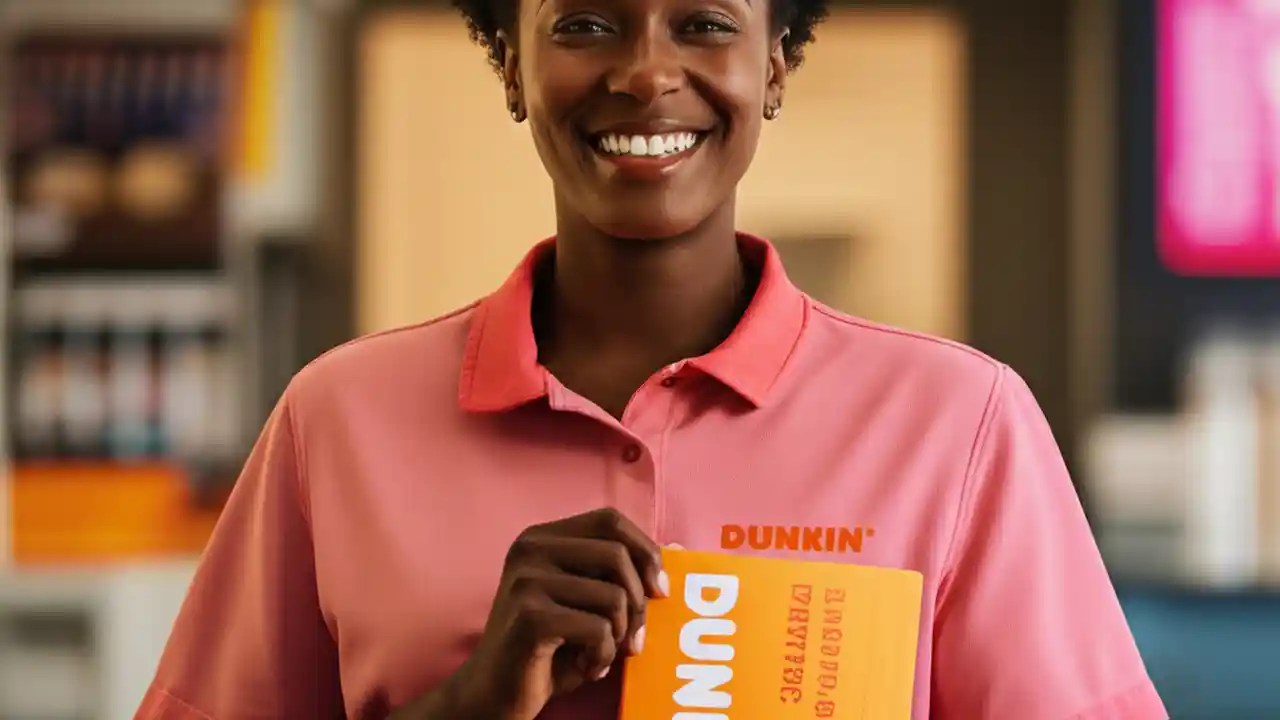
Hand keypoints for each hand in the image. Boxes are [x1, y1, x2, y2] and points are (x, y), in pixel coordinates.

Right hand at [452, 508, 667, 719]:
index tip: (659, 590)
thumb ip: (623, 575)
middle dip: (639, 603)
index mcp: (543, 536)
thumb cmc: (550, 648)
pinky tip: (585, 667)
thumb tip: (682, 547)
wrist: (495, 693)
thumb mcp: (588, 603)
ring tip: (601, 654)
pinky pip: (598, 630)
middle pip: (617, 555)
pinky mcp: (529, 617)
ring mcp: (526, 580)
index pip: (610, 520)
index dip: (645, 550)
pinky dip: (603, 656)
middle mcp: (530, 548)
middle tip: (633, 638)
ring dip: (620, 636)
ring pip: (613, 596)